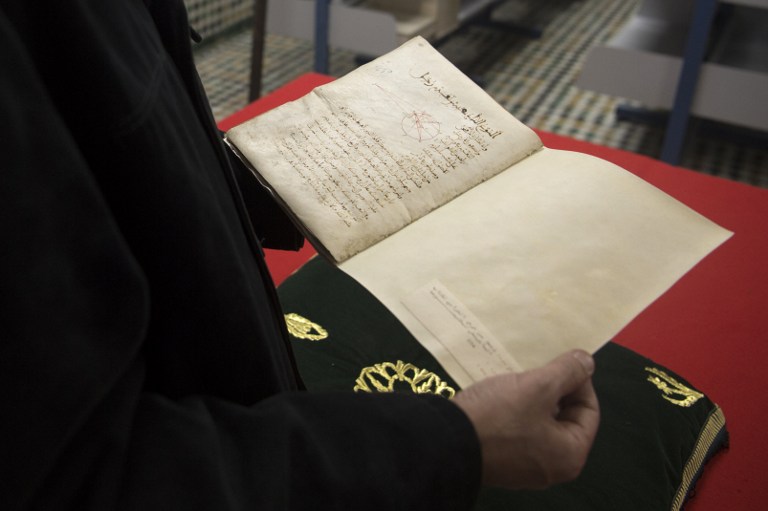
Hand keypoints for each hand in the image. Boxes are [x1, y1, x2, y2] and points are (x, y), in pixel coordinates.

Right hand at [453, 350, 598, 488]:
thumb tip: (587, 362)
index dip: (579, 381)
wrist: (444, 441)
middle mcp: (551, 466)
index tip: (561, 361)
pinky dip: (516, 410)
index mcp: (569, 455)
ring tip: (520, 374)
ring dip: (533, 396)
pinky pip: (518, 429)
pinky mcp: (501, 459)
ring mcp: (524, 465)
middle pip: (564, 417)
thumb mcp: (538, 387)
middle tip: (539, 366)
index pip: (589, 411)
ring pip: (539, 422)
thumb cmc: (498, 417)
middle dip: (554, 388)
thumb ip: (568, 372)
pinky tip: (503, 391)